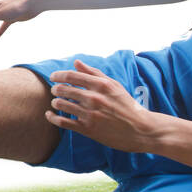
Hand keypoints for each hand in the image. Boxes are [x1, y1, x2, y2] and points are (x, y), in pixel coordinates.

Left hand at [46, 60, 164, 152]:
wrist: (141, 129)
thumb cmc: (127, 105)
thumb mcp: (114, 85)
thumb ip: (94, 73)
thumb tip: (76, 62)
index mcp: (101, 85)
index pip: (71, 75)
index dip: (58, 75)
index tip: (53, 77)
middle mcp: (94, 98)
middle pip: (63, 89)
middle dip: (55, 89)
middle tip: (54, 90)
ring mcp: (90, 114)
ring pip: (61, 104)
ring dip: (55, 102)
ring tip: (56, 102)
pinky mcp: (88, 129)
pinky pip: (63, 122)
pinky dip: (53, 118)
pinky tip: (50, 115)